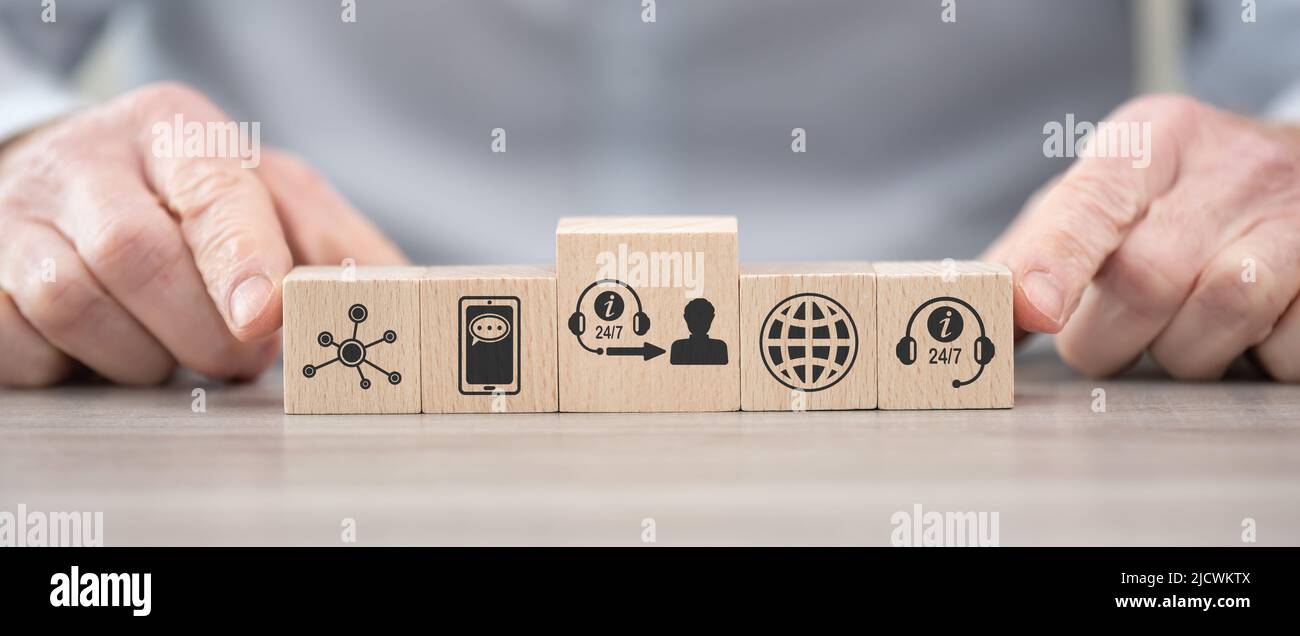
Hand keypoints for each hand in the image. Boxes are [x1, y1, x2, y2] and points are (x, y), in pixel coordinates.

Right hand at [0, 83, 405, 385]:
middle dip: (200, 329)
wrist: (76, 190)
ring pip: (71, 300)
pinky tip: (104, 352)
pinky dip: (70, 368)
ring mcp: (19, 216)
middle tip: (237, 357)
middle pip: (136, 253)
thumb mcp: (277, 202)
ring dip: (140, 355)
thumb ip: (339, 245)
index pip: (212, 191)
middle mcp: (89, 161)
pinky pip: (17, 341)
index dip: (242, 259)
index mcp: (176, 131)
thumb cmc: (194, 205)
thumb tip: (402, 299)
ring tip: (172, 350)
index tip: (265, 317)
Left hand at [986, 94, 1299, 380]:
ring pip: (1219, 313)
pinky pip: (1286, 348)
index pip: (1092, 200)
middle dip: (1107, 337)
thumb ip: (1031, 251)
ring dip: (1182, 353)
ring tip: (1180, 331)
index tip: (1034, 310)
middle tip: (1107, 338)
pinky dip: (1255, 361)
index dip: (1056, 260)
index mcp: (1150, 140)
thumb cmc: (1174, 200)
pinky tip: (1246, 332)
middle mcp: (1228, 167)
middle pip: (1146, 278)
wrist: (1295, 174)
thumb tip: (970, 313)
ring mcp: (1295, 216)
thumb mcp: (1102, 196)